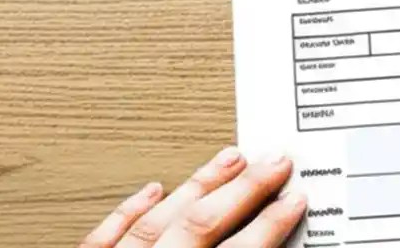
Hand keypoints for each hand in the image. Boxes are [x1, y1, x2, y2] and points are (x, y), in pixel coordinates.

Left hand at [80, 148, 305, 247]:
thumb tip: (275, 247)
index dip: (271, 224)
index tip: (294, 200)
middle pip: (201, 225)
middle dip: (243, 190)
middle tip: (273, 162)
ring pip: (156, 220)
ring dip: (196, 187)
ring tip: (227, 159)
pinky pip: (105, 237)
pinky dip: (130, 210)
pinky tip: (150, 189)